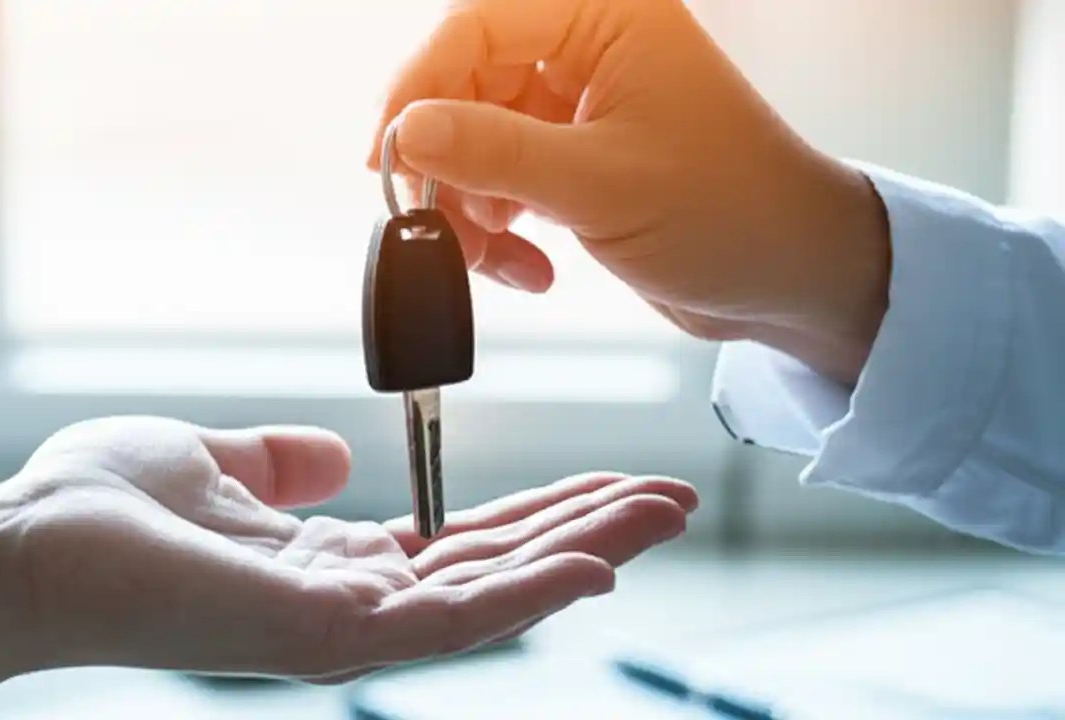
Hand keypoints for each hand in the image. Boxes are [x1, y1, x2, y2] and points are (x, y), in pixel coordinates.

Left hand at [0, 416, 695, 688]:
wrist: (28, 545)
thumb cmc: (100, 507)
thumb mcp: (214, 459)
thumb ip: (281, 461)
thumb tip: (332, 453)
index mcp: (332, 563)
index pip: (461, 542)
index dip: (539, 513)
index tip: (608, 482)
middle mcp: (353, 603)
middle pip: (497, 567)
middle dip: (587, 531)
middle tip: (672, 499)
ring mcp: (347, 629)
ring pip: (494, 595)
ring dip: (583, 553)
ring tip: (661, 517)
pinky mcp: (329, 637)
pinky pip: (451, 622)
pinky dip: (529, 594)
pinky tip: (595, 565)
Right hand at [371, 0, 890, 383]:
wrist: (790, 279)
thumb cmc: (734, 214)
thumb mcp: (602, 185)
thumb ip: (496, 153)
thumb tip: (405, 133)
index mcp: (608, 15)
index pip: (476, 23)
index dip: (419, 84)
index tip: (389, 153)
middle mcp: (589, 47)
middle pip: (464, 80)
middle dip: (444, 159)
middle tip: (429, 219)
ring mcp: (579, 104)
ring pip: (473, 137)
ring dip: (468, 206)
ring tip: (494, 257)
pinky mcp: (575, 157)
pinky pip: (500, 178)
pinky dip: (498, 228)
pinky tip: (527, 267)